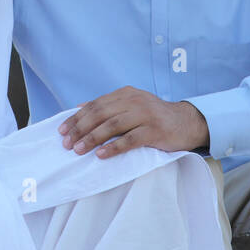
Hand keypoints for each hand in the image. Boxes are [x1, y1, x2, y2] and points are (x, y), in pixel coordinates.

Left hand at [58, 86, 209, 158]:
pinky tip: (101, 155)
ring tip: (79, 150)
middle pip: (101, 113)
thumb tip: (78, 108)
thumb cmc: (154, 117)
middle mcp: (134, 101)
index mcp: (126, 94)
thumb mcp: (131, 105)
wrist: (187, 122)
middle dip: (80, 128)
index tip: (62, 131)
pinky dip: (114, 147)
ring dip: (93, 138)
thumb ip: (108, 106)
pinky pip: (130, 140)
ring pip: (113, 125)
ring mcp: (145, 115)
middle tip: (67, 143)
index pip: (95, 104)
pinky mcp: (155, 131)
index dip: (77, 117)